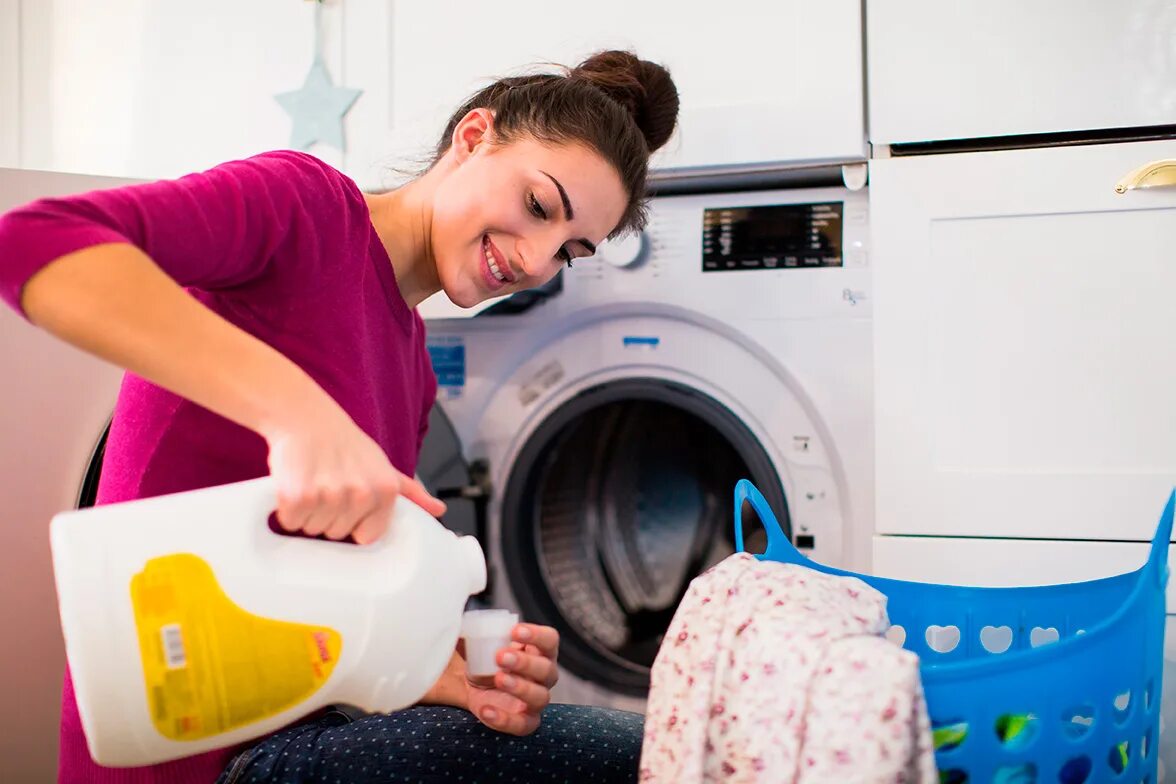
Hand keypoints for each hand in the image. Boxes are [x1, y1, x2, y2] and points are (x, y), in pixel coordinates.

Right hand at [263, 400, 445, 543]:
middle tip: (326, 485)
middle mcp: (361, 495)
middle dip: (329, 515)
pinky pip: (290, 521)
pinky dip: (286, 509)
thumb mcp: (385, 466)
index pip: (367, 537)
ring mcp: (329, 496)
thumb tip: (439, 511)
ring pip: (313, 529)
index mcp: (385, 491)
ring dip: (308, 512)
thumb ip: (411, 492)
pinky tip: (295, 483)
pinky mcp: (297, 496)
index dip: (353, 524)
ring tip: (313, 481)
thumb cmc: (346, 445)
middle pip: (336, 534)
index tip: (347, 503)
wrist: (307, 418)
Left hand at [464, 623, 559, 735]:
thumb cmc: (483, 657)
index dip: (537, 635)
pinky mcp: (524, 722)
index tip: (515, 631)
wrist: (469, 686)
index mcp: (538, 650)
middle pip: (547, 669)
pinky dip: (505, 719)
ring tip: (498, 679)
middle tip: (501, 656)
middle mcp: (543, 675)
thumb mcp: (478, 640)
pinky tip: (486, 709)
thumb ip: (473, 627)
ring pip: (540, 697)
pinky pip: (523, 725)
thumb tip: (458, 617)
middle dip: (526, 662)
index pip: (550, 640)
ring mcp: (536, 700)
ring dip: (520, 687)